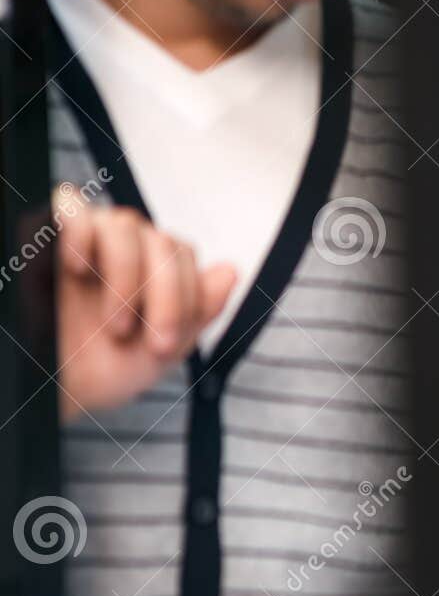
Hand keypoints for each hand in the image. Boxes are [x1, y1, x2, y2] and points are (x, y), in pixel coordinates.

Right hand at [55, 199, 234, 420]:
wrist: (54, 389)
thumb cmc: (102, 368)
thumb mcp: (162, 348)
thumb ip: (199, 309)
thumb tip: (230, 270)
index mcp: (153, 268)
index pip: (183, 255)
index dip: (185, 297)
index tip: (165, 343)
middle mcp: (124, 248)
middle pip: (162, 242)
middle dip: (165, 297)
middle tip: (146, 341)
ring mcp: (88, 238)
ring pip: (126, 224)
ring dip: (126, 277)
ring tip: (114, 324)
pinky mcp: (50, 234)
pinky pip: (71, 205)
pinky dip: (79, 234)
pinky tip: (76, 269)